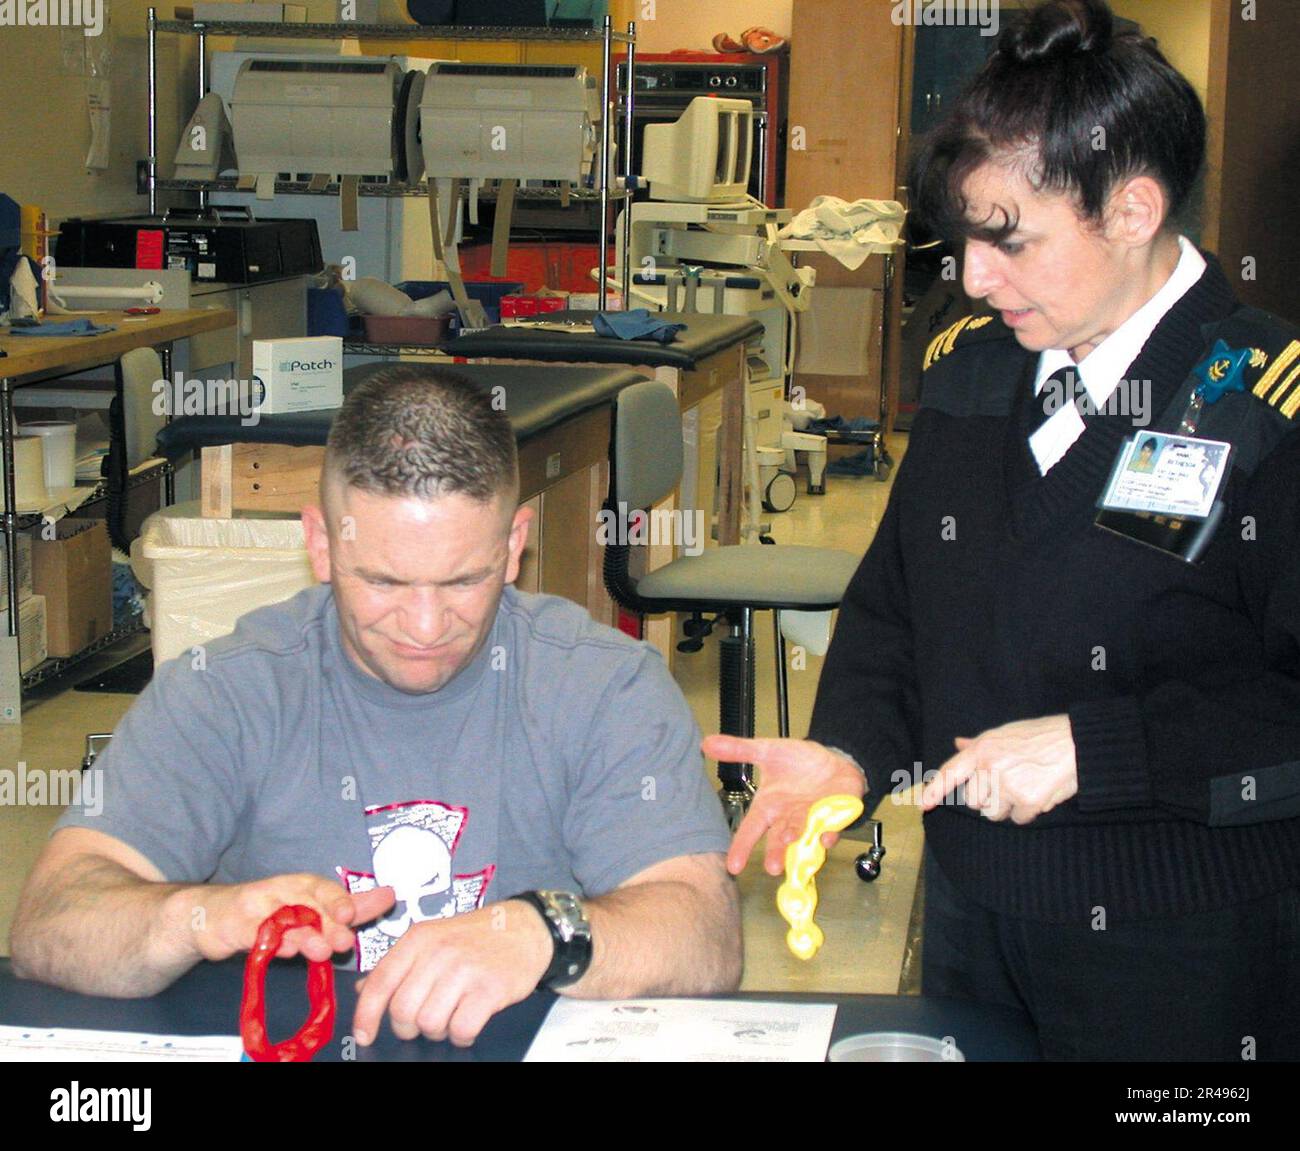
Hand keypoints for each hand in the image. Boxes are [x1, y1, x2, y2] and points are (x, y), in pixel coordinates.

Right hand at [181, 874, 394, 964]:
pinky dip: (266, 942)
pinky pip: (251, 933)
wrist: (211, 916)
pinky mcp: (233, 926)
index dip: (338, 899)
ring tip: (321, 951)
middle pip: (305, 903)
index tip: (353, 913)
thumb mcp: (307, 907)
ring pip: (281, 919)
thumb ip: (347, 907)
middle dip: (327, 921)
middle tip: (345, 940)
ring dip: (302, 934)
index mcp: (300, 885)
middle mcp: (280, 891)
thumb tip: (388, 897)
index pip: (323, 888)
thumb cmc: (267, 911)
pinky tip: (280, 952)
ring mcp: (255, 907)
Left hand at [352, 899, 552, 1047]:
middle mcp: (438, 952)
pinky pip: (461, 1029)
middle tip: (423, 1022)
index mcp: (419, 938)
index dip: (366, 1015)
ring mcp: (465, 970)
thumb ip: (399, 964)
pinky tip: (467, 1024)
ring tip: (450, 1017)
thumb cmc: (477, 935)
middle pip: (403, 1011)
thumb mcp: (433, 938)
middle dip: (409, 1027)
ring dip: (438, 1031)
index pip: (380, 982)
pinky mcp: (490, 989)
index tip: (365, 1035)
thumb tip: (363, 989)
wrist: (527, 927)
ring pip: (429, 1024)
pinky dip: (462, 1035)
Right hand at [701, 735, 865, 876]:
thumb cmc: (797, 762)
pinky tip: (826, 837)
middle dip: (776, 853)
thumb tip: (706, 743)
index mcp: (770, 807)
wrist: (831, 758)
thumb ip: (739, 750)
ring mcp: (813, 819)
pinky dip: (830, 832)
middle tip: (773, 867)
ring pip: (804, 834)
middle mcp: (789, 819)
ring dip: (799, 841)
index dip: (742, 847)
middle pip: (779, 839)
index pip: (751, 829)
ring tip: (792, 842)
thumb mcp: (766, 751)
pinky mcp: (836, 814)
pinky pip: (832, 826)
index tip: (733, 866)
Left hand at [920, 715, 1077, 823]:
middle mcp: (990, 768)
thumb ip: (978, 744)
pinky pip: (1019, 819)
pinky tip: (1040, 793)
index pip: (951, 772)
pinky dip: (1029, 812)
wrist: (1076, 743)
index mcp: (982, 749)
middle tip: (1009, 783)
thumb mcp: (1004, 733)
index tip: (924, 805)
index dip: (935, 790)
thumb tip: (958, 743)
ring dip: (1008, 807)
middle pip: (974, 802)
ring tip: (1026, 785)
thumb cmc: (1040, 736)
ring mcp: (1008, 786)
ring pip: (995, 814)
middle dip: (989, 799)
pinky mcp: (1027, 801)